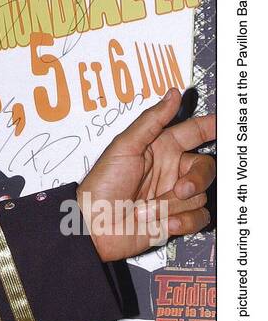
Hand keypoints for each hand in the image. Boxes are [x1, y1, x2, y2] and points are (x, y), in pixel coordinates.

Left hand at [77, 88, 215, 260]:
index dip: (211, 127)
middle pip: (205, 168)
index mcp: (161, 148)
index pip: (194, 132)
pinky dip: (181, 222)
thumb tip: (173, 94)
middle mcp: (171, 170)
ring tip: (146, 209)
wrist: (95, 226)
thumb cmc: (102, 184)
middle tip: (180, 189)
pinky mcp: (176, 219)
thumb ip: (152, 121)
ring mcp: (174, 195)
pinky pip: (198, 218)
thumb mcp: (124, 147)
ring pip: (200, 196)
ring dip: (171, 206)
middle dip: (196, 180)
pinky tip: (162, 224)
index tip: (223, 125)